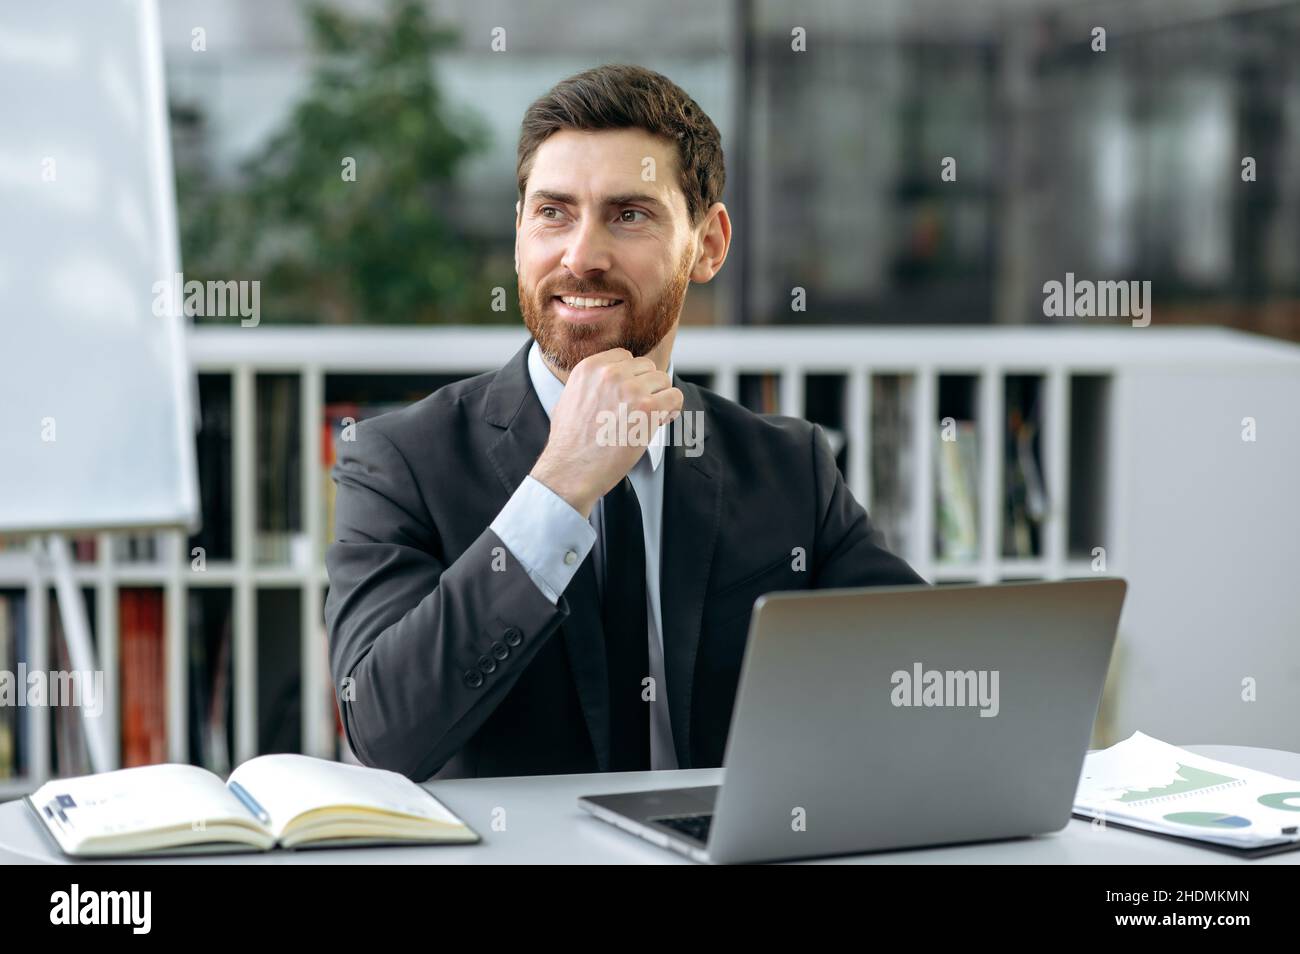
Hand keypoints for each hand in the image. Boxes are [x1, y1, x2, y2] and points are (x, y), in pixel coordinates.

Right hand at [529, 348, 682, 516]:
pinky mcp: (648, 408)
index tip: (631, 394)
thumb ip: (590, 384)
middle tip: (642, 410)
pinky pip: (675, 397)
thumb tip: (604, 383)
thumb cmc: (569, 443)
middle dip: (647, 387)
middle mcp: (610, 373)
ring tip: (651, 418)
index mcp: (590, 367)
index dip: (632, 377)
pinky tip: (661, 421)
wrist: (571, 469)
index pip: (625, 357)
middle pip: (646, 367)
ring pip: (663, 380)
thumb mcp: (568, 399)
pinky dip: (672, 409)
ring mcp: (631, 389)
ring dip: (660, 398)